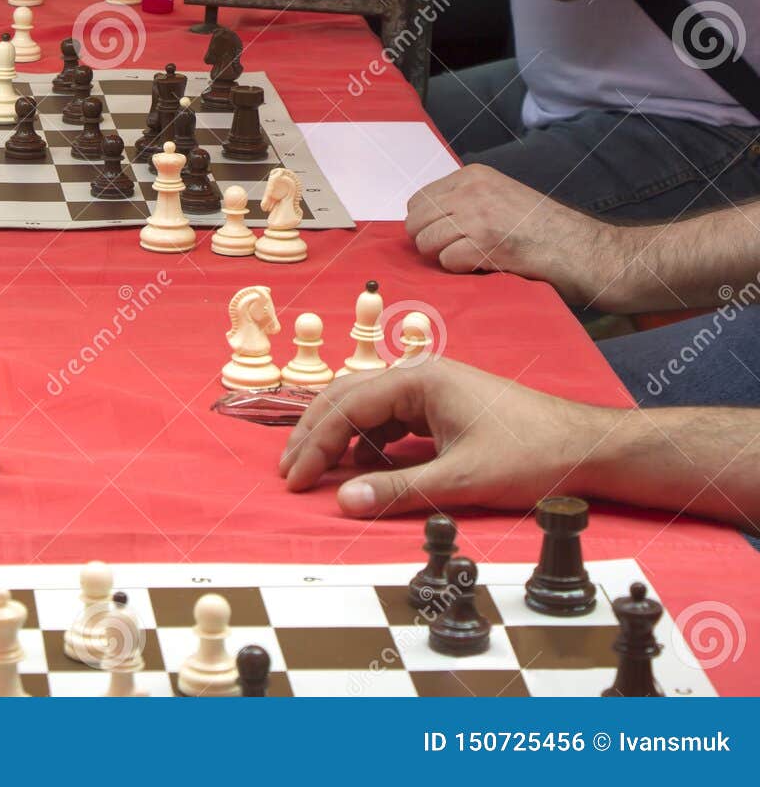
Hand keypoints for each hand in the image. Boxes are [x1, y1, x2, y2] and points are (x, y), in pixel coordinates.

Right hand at [279, 359, 616, 516]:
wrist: (587, 448)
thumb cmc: (533, 455)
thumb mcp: (461, 479)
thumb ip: (399, 490)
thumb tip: (345, 502)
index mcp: (421, 379)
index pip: (348, 406)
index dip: (316, 444)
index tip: (296, 479)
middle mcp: (421, 376)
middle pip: (347, 398)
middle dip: (315, 435)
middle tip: (290, 473)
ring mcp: (432, 391)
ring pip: (366, 408)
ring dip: (338, 438)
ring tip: (317, 471)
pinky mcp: (442, 409)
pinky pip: (389, 420)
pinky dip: (367, 442)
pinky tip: (365, 467)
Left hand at [406, 165, 626, 309]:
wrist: (583, 249)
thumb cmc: (543, 229)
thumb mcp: (501, 197)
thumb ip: (465, 201)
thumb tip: (424, 220)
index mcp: (473, 175)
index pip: (418, 200)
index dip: (426, 223)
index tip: (446, 235)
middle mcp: (472, 190)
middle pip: (416, 222)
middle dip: (429, 242)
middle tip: (455, 251)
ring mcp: (477, 215)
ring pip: (426, 242)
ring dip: (444, 257)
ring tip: (473, 258)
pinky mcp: (484, 244)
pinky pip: (446, 261)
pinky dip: (461, 270)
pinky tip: (485, 265)